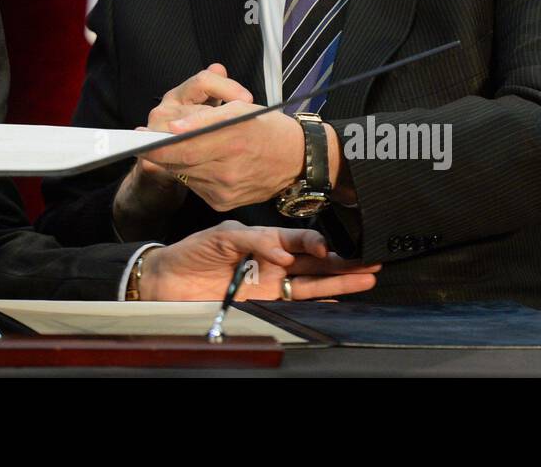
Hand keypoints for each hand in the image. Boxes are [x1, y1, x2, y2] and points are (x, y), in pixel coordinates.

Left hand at [139, 221, 379, 300]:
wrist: (169, 280)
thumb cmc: (192, 251)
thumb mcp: (221, 236)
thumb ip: (254, 240)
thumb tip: (283, 252)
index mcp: (264, 238)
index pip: (299, 238)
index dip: (316, 242)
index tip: (328, 249)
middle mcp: (272, 260)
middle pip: (314, 260)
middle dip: (343, 260)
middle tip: (371, 259)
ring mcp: (271, 282)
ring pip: (312, 282)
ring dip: (340, 280)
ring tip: (368, 277)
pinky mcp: (264, 303)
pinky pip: (296, 301)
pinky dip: (319, 301)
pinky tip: (340, 300)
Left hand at [142, 98, 305, 211]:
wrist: (299, 162)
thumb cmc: (269, 129)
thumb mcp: (241, 109)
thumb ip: (203, 117)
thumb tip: (172, 128)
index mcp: (232, 141)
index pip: (181, 146)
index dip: (157, 143)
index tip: (140, 136)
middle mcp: (226, 171)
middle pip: (178, 161)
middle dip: (161, 149)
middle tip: (149, 136)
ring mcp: (223, 192)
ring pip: (182, 174)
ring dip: (176, 160)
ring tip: (180, 145)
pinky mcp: (221, 204)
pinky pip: (194, 184)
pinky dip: (191, 172)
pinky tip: (201, 161)